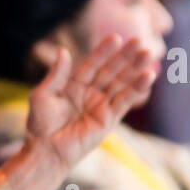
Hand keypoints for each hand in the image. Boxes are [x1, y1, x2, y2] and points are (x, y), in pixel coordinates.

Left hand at [24, 35, 156, 172]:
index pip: (92, 65)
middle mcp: (90, 94)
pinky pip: (124, 101)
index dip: (103, 52)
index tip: (116, 37)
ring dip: (135, 69)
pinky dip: (136, 89)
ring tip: (149, 54)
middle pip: (111, 71)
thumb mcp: (43, 95)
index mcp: (74, 86)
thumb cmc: (40, 125)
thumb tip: (63, 51)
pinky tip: (148, 76)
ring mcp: (100, 106)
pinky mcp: (108, 120)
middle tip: (139, 41)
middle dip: (125, 57)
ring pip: (121, 84)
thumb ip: (56, 74)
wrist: (46, 151)